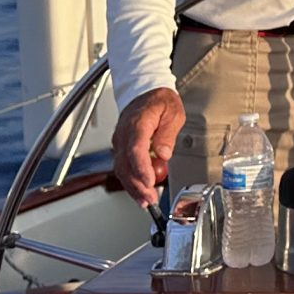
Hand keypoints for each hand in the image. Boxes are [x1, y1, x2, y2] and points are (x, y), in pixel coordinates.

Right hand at [110, 88, 184, 206]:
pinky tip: (140, 193)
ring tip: (146, 201)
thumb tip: (164, 154)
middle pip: (125, 164)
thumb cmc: (160, 101)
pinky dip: (130, 182)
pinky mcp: (121, 148)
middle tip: (151, 198)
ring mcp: (120, 142)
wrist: (145, 92)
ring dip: (132, 187)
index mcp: (137, 123)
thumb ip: (168, 134)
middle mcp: (124, 134)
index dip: (141, 168)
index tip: (150, 182)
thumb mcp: (173, 113)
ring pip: (121, 169)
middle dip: (137, 185)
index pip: (135, 149)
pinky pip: (123, 168)